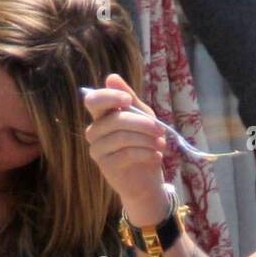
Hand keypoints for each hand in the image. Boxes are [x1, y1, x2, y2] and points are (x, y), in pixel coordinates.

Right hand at [82, 75, 168, 225]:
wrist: (146, 180)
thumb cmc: (144, 144)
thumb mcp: (142, 117)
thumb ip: (129, 99)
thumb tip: (111, 77)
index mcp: (102, 116)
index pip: (94, 100)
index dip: (110, 96)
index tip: (128, 100)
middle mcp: (95, 132)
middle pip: (115, 120)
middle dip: (142, 123)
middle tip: (161, 130)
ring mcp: (97, 150)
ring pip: (122, 137)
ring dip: (147, 140)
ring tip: (161, 144)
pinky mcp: (105, 166)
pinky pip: (126, 154)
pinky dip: (146, 153)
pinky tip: (157, 157)